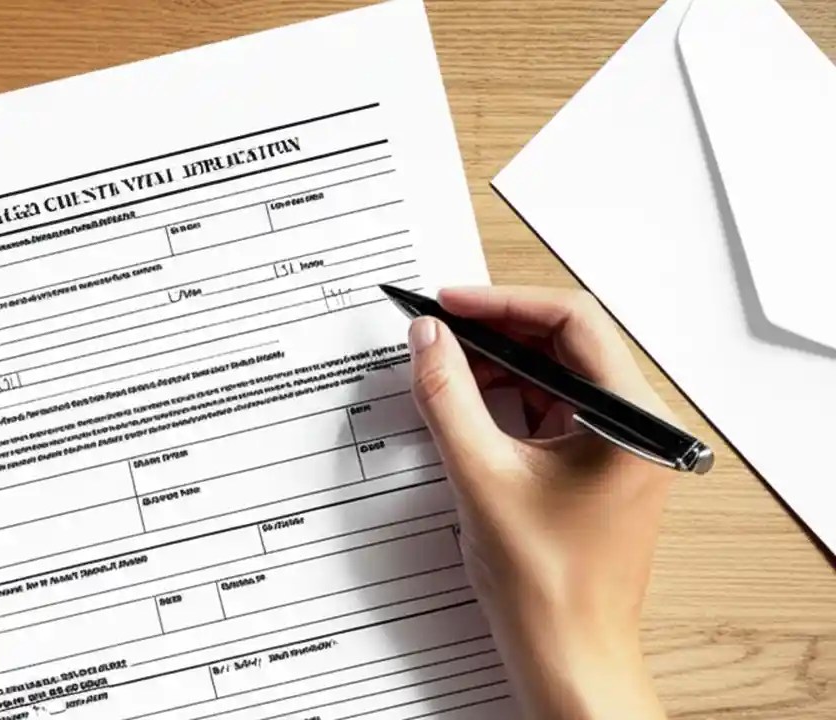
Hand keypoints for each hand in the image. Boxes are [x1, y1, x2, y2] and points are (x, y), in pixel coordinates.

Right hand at [408, 286, 671, 719]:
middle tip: (437, 326)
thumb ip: (448, 397)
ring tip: (443, 360)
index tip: (450, 303)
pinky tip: (465, 397)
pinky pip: (551, 407)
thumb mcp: (482, 476)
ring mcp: (619, 444)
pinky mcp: (596, 462)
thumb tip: (428, 340)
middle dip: (496, 330)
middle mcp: (638, 425)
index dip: (503, 303)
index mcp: (633, 421)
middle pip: (566, 342)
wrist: (567, 654)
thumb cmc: (548, 588)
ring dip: (499, 363)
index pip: (574, 322)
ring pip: (556, 373)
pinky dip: (507, 396)